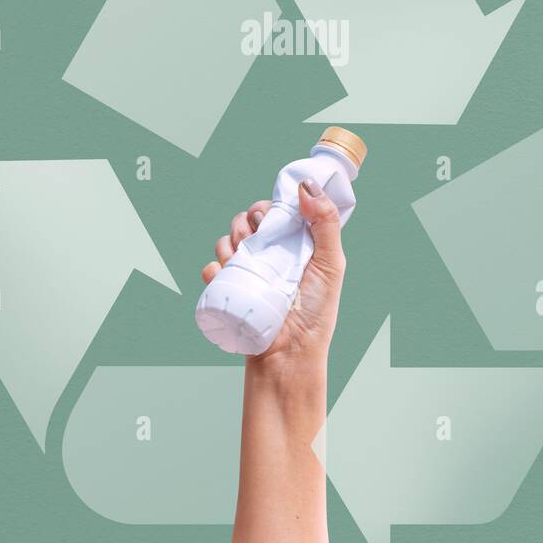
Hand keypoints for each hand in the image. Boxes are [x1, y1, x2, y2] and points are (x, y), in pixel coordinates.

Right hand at [200, 178, 345, 362]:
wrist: (291, 356)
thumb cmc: (317, 313)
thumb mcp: (331, 264)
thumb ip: (325, 222)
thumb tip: (305, 186)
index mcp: (292, 245)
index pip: (272, 211)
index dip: (265, 207)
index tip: (267, 215)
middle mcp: (268, 257)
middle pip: (245, 222)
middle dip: (244, 224)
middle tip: (254, 239)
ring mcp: (247, 274)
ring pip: (225, 242)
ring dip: (227, 243)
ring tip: (240, 260)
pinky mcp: (230, 292)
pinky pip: (211, 271)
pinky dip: (212, 269)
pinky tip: (221, 274)